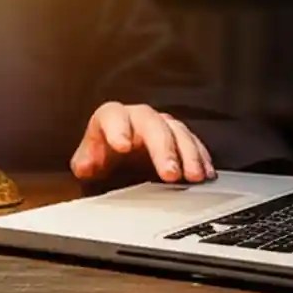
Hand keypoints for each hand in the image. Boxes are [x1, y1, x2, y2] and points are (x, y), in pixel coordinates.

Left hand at [71, 102, 215, 183]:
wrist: (116, 168)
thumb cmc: (101, 163)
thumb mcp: (88, 166)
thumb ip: (86, 163)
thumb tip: (86, 166)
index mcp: (110, 120)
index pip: (112, 115)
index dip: (117, 128)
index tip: (122, 146)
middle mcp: (137, 119)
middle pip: (152, 124)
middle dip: (163, 148)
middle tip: (170, 172)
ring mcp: (161, 128)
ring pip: (177, 132)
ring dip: (188, 154)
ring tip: (193, 176)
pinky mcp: (179, 141)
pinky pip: (194, 144)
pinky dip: (201, 159)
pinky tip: (206, 174)